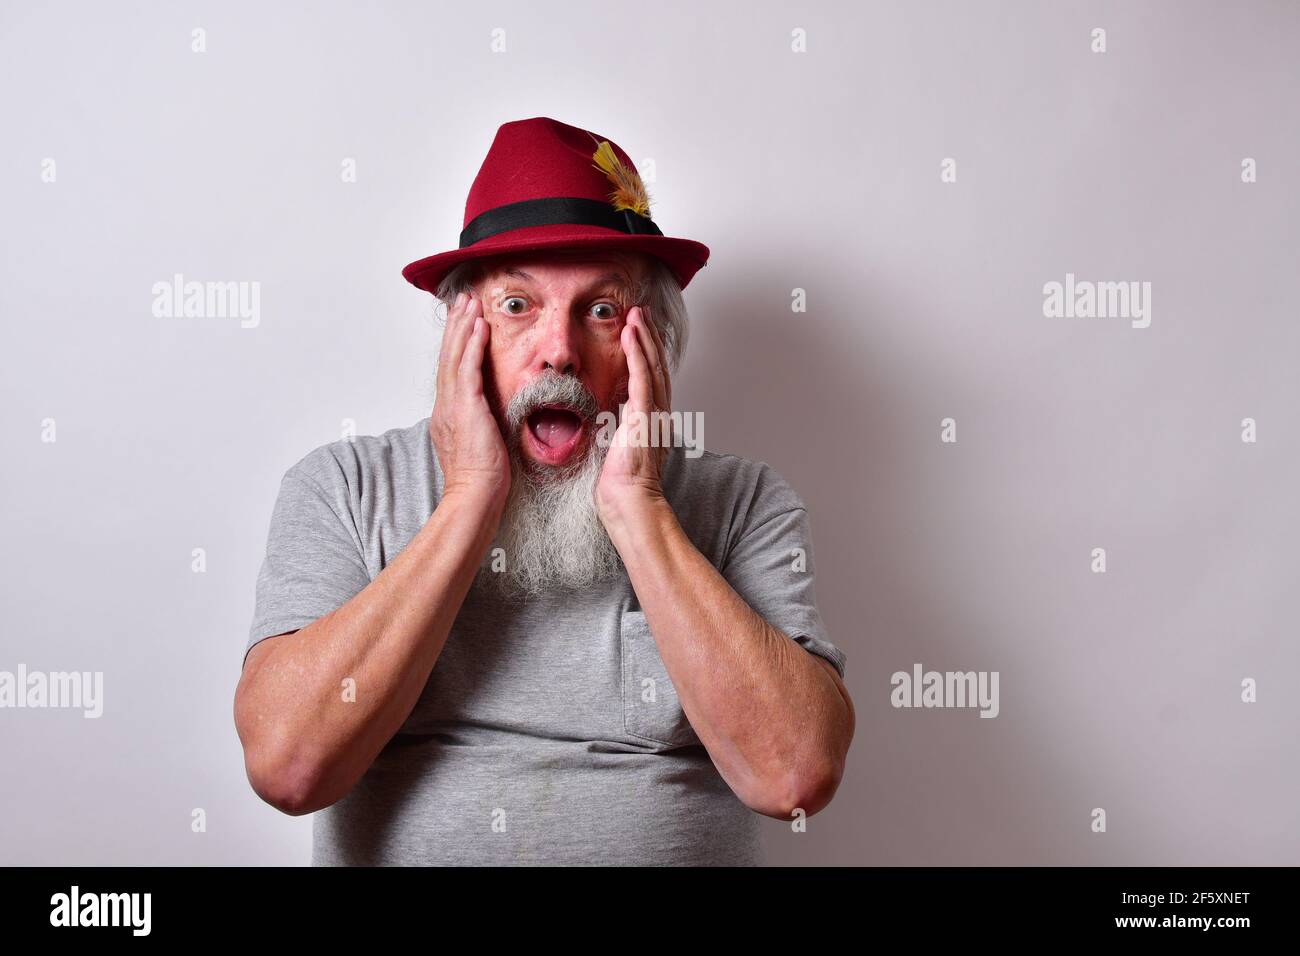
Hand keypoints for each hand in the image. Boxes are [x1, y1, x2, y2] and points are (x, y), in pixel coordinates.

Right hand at [429, 291, 509, 505]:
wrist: (475, 495)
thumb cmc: (482, 479)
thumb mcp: (481, 442)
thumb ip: (482, 423)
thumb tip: (492, 414)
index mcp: (448, 414)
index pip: (450, 369)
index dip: (455, 343)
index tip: (462, 321)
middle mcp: (445, 405)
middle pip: (448, 356)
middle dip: (455, 326)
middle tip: (461, 300)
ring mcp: (452, 406)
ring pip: (454, 356)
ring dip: (463, 327)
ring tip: (470, 303)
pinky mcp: (466, 408)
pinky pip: (467, 369)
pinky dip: (472, 346)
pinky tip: (479, 327)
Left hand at [596, 305, 671, 521]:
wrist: (630, 503)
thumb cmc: (621, 486)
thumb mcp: (619, 448)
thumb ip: (618, 428)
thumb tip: (608, 416)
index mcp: (653, 420)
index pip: (652, 378)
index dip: (648, 352)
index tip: (639, 332)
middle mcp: (658, 413)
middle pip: (657, 365)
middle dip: (649, 337)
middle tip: (641, 312)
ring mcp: (654, 414)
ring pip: (652, 366)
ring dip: (644, 337)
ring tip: (636, 314)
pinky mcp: (644, 416)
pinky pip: (642, 377)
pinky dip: (638, 353)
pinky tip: (631, 335)